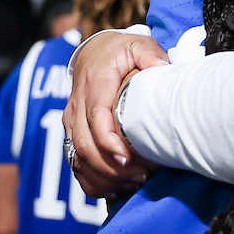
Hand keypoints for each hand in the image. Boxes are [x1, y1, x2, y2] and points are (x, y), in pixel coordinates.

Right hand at [64, 32, 167, 197]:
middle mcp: (77, 105)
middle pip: (85, 144)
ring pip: (78, 158)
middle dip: (110, 167)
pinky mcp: (72, 133)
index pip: (95, 117)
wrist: (94, 52)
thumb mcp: (138, 45)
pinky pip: (75, 164)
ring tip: (134, 183)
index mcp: (95, 83)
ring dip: (104, 176)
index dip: (108, 142)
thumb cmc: (120, 51)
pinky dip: (92, 181)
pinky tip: (116, 188)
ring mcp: (71, 122)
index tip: (127, 159)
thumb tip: (162, 69)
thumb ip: (150, 55)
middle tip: (140, 175)